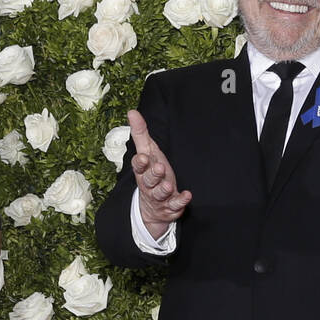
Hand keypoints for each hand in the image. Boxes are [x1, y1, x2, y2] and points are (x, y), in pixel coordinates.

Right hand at [127, 109, 191, 237]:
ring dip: (164, 189)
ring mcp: (159, 197)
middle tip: (159, 168)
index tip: (143, 157)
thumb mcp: (147, 152)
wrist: (153, 207)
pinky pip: (175, 205)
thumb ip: (141, 134)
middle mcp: (149, 185)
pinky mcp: (170, 207)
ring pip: (159, 194)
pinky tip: (187, 195)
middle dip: (153, 175)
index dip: (140, 163)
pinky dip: (180, 201)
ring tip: (168, 185)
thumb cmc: (151, 172)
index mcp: (142, 171)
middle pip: (148, 180)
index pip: (138, 166)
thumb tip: (132, 111)